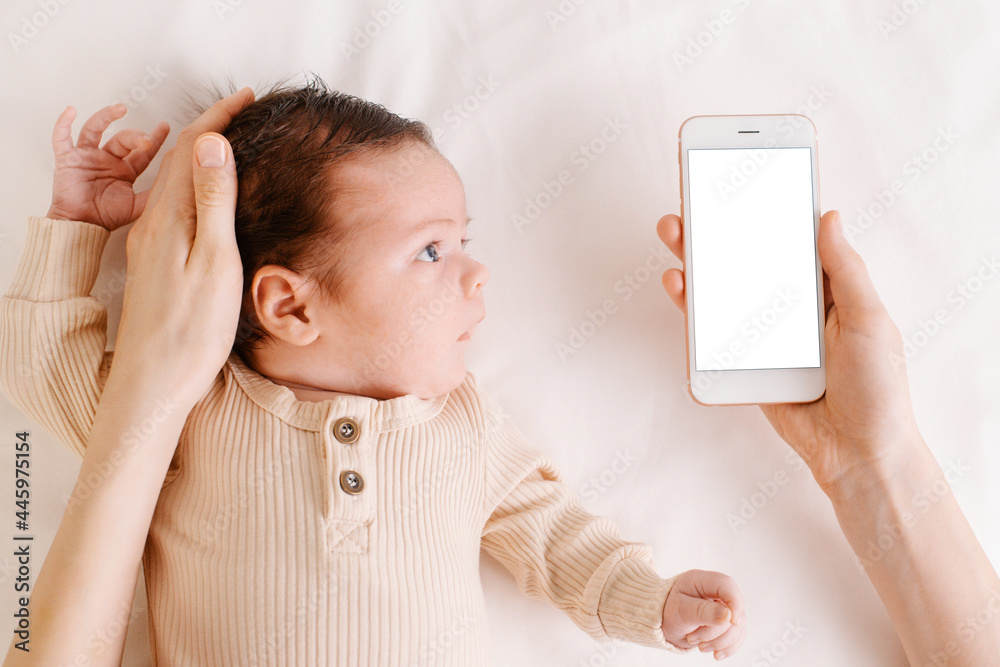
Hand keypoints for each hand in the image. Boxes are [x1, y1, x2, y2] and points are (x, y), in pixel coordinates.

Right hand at [46, 103, 169, 229]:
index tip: (165, 126)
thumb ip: (154, 195)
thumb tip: (178, 185)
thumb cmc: (106, 218)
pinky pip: (61, 138)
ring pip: (95, 129)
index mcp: (125, 170)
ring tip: (120, 109)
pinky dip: (63, 124)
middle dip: (135, 136)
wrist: (81, 227)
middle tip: (146, 140)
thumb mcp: (137, 206)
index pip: (142, 151)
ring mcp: (87, 157)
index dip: (154, 139)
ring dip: (106, 117)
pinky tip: (71, 111)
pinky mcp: (68, 159)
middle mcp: (107, 160)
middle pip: (123, 139)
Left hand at [104, 87, 254, 412]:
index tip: (247, 97)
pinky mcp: (155, 264)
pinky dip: (195, 186)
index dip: (219, 118)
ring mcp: (151, 245)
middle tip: (243, 112)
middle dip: (211, 129)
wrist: (154, 382)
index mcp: (170, 219)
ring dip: (202, 156)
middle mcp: (155, 225)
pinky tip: (208, 197)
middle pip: (181, 161)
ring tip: (231, 144)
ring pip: (176, 183)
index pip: (193, 151)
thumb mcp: (214, 262)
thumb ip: (213, 202)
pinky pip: (174, 207)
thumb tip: (212, 143)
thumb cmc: (191, 331)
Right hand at [656, 210, 922, 497]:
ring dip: (697, 261)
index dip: (769, 209)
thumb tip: (829, 217)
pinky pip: (712, 331)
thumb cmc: (878, 389)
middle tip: (694, 203)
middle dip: (719, 229)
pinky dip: (692, 308)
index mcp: (827, 290)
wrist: (857, 454)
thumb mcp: (871, 320)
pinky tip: (681, 286)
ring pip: (724, 290)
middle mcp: (792, 307)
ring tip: (677, 236)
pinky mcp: (744, 362)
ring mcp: (765, 334)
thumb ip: (845, 270)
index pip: (792, 239)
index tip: (745, 177)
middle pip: (748, 258)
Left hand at [661, 569, 744, 658]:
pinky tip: (716, 653)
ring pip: (737, 627)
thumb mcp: (680, 610)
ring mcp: (725, 607)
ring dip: (719, 642)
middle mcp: (717, 592)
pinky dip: (728, 647)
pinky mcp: (728, 622)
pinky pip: (737, 636)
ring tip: (700, 646)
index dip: (735, 603)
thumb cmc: (669, 610)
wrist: (665, 622)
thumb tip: (728, 615)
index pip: (727, 586)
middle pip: (733, 611)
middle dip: (714, 632)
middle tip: (692, 638)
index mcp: (703, 581)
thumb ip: (703, 611)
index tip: (732, 622)